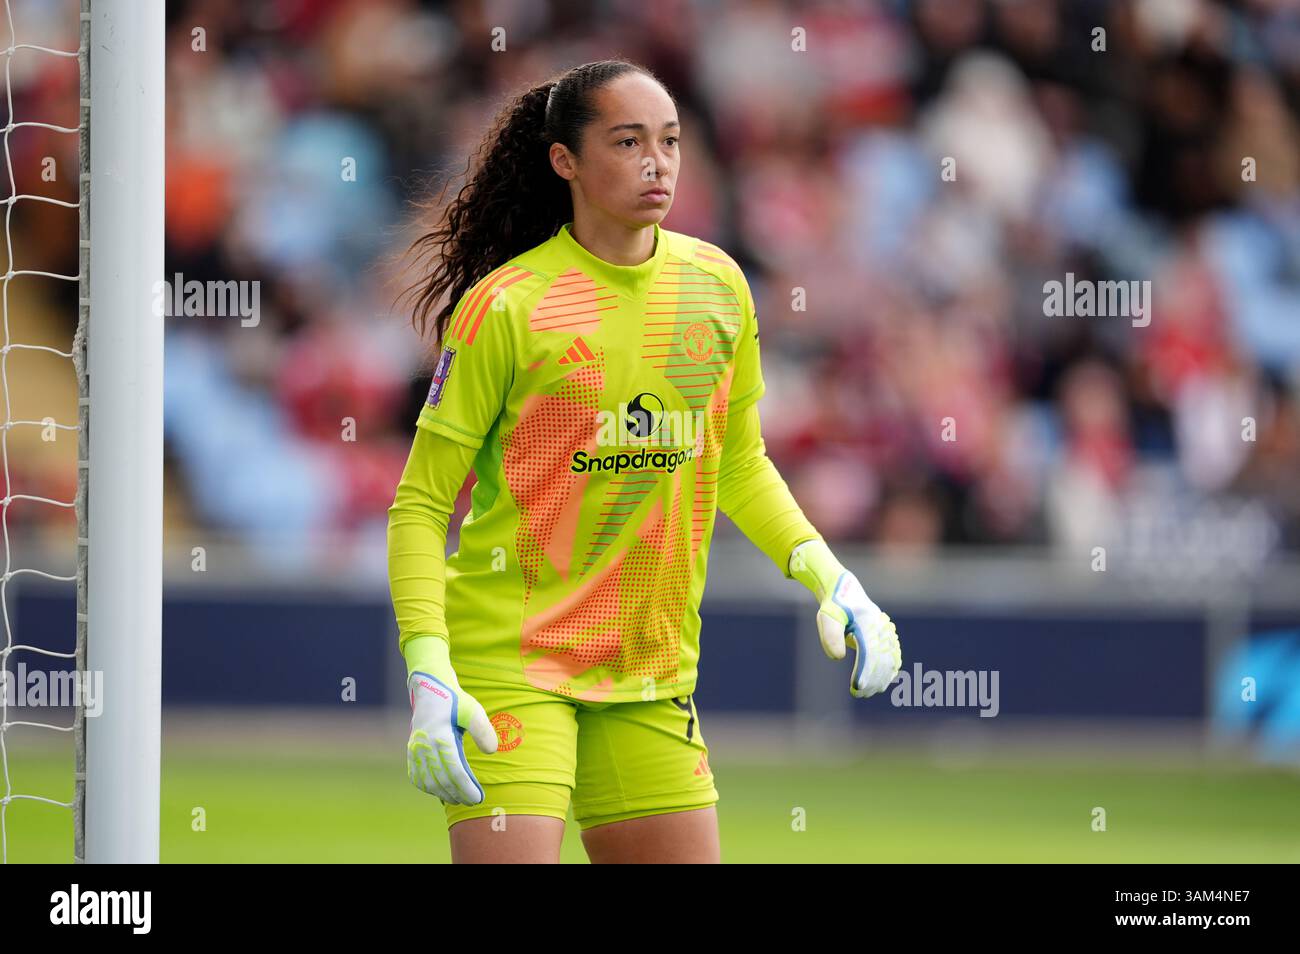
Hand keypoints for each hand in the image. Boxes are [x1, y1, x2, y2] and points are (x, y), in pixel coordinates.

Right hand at [405, 637, 497, 802]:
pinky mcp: (411, 751)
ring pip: (428, 781)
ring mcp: (415, 749)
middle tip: (473, 802)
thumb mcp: (473, 710)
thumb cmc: (455, 701)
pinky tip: (441, 792)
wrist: (430, 690)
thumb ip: (483, 729)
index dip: (466, 787)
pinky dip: (428, 788)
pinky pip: (416, 777)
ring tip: (460, 799)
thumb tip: (491, 751)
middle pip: (441, 780)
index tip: (478, 798)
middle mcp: (424, 745)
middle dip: (458, 794)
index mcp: (440, 736)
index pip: (454, 770)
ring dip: (443, 794)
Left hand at [814, 569, 901, 698]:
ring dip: (881, 678)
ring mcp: (887, 632)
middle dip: (872, 679)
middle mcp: (881, 628)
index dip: (865, 671)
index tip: (857, 686)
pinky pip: (893, 656)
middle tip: (858, 693)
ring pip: (890, 660)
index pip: (869, 651)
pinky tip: (882, 683)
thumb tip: (838, 658)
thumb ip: (831, 635)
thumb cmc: (834, 605)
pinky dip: (889, 671)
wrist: (847, 592)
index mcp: (867, 622)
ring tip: (867, 692)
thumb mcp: (827, 616)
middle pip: (881, 659)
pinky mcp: (887, 636)